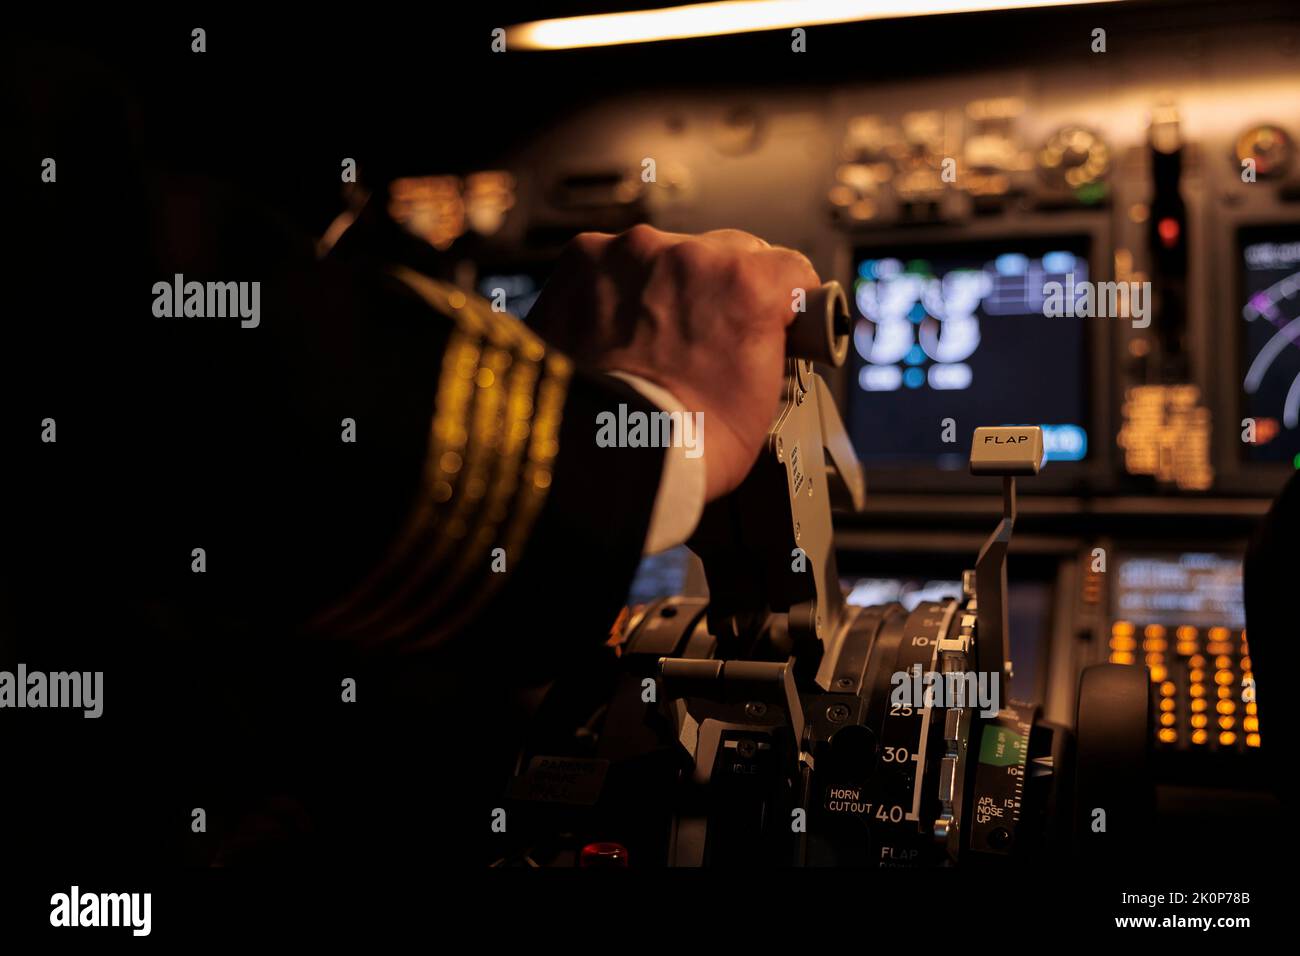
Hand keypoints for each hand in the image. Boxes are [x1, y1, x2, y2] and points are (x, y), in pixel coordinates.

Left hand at [528, 225, 819, 501]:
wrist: (608, 458)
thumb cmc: (687, 444)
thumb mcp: (766, 395)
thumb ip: (767, 337)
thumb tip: (756, 328)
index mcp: (745, 285)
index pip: (787, 269)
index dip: (780, 301)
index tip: (770, 319)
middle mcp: (689, 256)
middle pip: (725, 252)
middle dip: (720, 292)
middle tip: (705, 341)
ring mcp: (631, 254)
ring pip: (665, 255)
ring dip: (664, 289)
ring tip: (650, 343)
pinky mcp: (582, 262)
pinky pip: (613, 263)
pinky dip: (614, 292)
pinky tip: (612, 332)